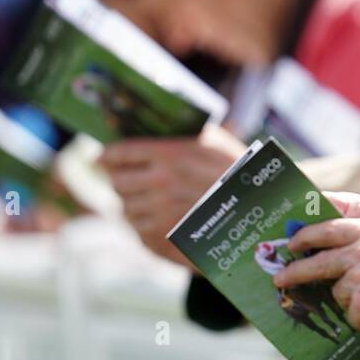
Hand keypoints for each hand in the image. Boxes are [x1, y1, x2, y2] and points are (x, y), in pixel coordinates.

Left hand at [98, 125, 247, 265]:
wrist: (257, 210)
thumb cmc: (239, 171)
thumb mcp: (215, 141)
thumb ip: (183, 133)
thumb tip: (157, 125)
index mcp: (170, 153)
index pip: (121, 152)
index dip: (108, 155)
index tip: (102, 157)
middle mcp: (161, 181)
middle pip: (117, 181)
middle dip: (118, 179)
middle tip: (123, 178)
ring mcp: (162, 210)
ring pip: (124, 206)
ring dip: (129, 202)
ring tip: (140, 199)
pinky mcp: (165, 234)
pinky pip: (136, 228)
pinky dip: (139, 222)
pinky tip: (151, 216)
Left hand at [273, 210, 359, 338]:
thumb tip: (339, 243)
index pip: (341, 208)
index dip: (318, 209)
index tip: (301, 217)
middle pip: (320, 244)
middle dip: (299, 251)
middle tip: (285, 260)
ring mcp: (358, 272)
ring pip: (330, 281)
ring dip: (322, 287)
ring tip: (293, 286)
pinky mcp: (356, 299)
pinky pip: (347, 307)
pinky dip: (356, 311)